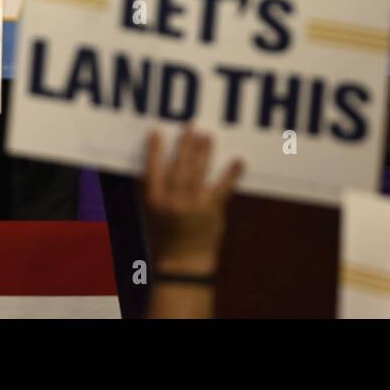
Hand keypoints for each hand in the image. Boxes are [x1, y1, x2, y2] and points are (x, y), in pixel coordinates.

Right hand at [143, 127, 241, 275]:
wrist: (182, 265)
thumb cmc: (165, 237)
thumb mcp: (152, 214)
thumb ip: (153, 190)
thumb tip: (155, 162)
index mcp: (155, 202)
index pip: (152, 170)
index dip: (154, 151)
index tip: (156, 131)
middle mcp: (173, 202)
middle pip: (179, 167)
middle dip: (186, 145)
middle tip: (192, 125)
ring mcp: (193, 206)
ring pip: (198, 173)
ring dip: (204, 152)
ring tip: (209, 136)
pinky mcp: (212, 212)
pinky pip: (223, 189)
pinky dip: (231, 174)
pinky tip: (238, 160)